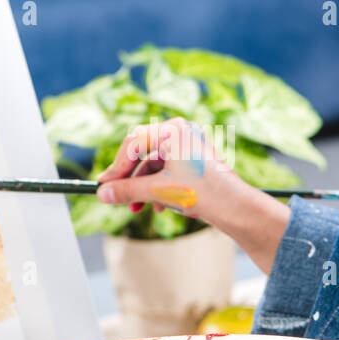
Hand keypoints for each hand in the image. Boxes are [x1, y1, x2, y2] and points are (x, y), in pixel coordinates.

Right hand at [95, 117, 290, 272]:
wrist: (236, 207)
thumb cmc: (202, 192)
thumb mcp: (158, 190)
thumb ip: (127, 190)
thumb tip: (103, 193)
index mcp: (173, 130)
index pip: (133, 144)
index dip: (116, 167)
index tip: (104, 185)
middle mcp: (182, 132)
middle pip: (143, 153)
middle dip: (131, 180)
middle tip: (116, 197)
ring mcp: (190, 145)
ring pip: (156, 166)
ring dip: (145, 189)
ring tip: (140, 209)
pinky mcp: (195, 160)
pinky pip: (169, 171)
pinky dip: (161, 189)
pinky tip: (160, 208)